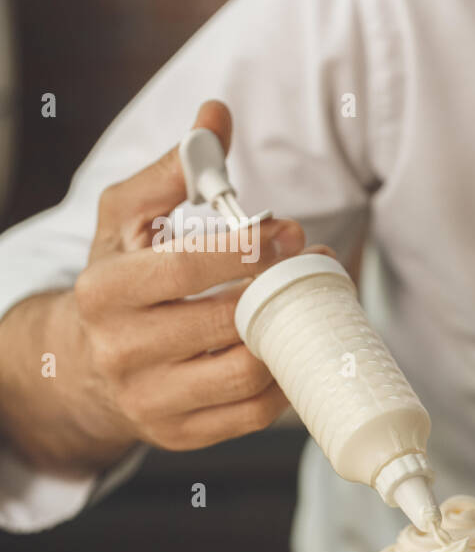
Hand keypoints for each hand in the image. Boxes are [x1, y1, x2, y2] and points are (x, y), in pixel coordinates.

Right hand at [0, 101, 315, 470]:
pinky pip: (251, 414)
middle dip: (282, 290)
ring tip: (309, 305)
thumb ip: (174, 169)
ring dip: (291, 337)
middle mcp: (122, 350)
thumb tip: (216, 115)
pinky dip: (284, 382)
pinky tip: (294, 350)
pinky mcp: (180, 436)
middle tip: (314, 264)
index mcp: (105, 291)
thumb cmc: (121, 280)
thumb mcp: (129, 220)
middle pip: (225, 322)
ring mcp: (150, 400)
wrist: (82, 365)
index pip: (186, 268)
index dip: (248, 249)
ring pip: (245, 373)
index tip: (290, 231)